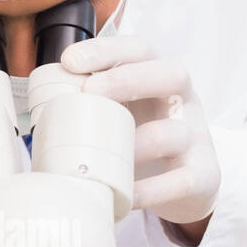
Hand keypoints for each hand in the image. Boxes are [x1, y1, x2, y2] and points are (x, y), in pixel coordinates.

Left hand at [62, 35, 219, 237]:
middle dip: (129, 79)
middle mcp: (184, 102)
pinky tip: (125, 195)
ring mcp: (197, 138)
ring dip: (137, 142)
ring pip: (175, 132)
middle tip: (89, 92)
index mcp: (161, 80)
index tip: (70, 60)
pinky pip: (181, 180)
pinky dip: (152, 190)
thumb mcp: (124, 114)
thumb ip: (96, 102)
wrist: (189, 185)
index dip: (107, 51)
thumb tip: (43, 97)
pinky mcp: (203, 175)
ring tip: (103, 156)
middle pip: (172, 74)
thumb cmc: (145, 141)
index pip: (141, 51)